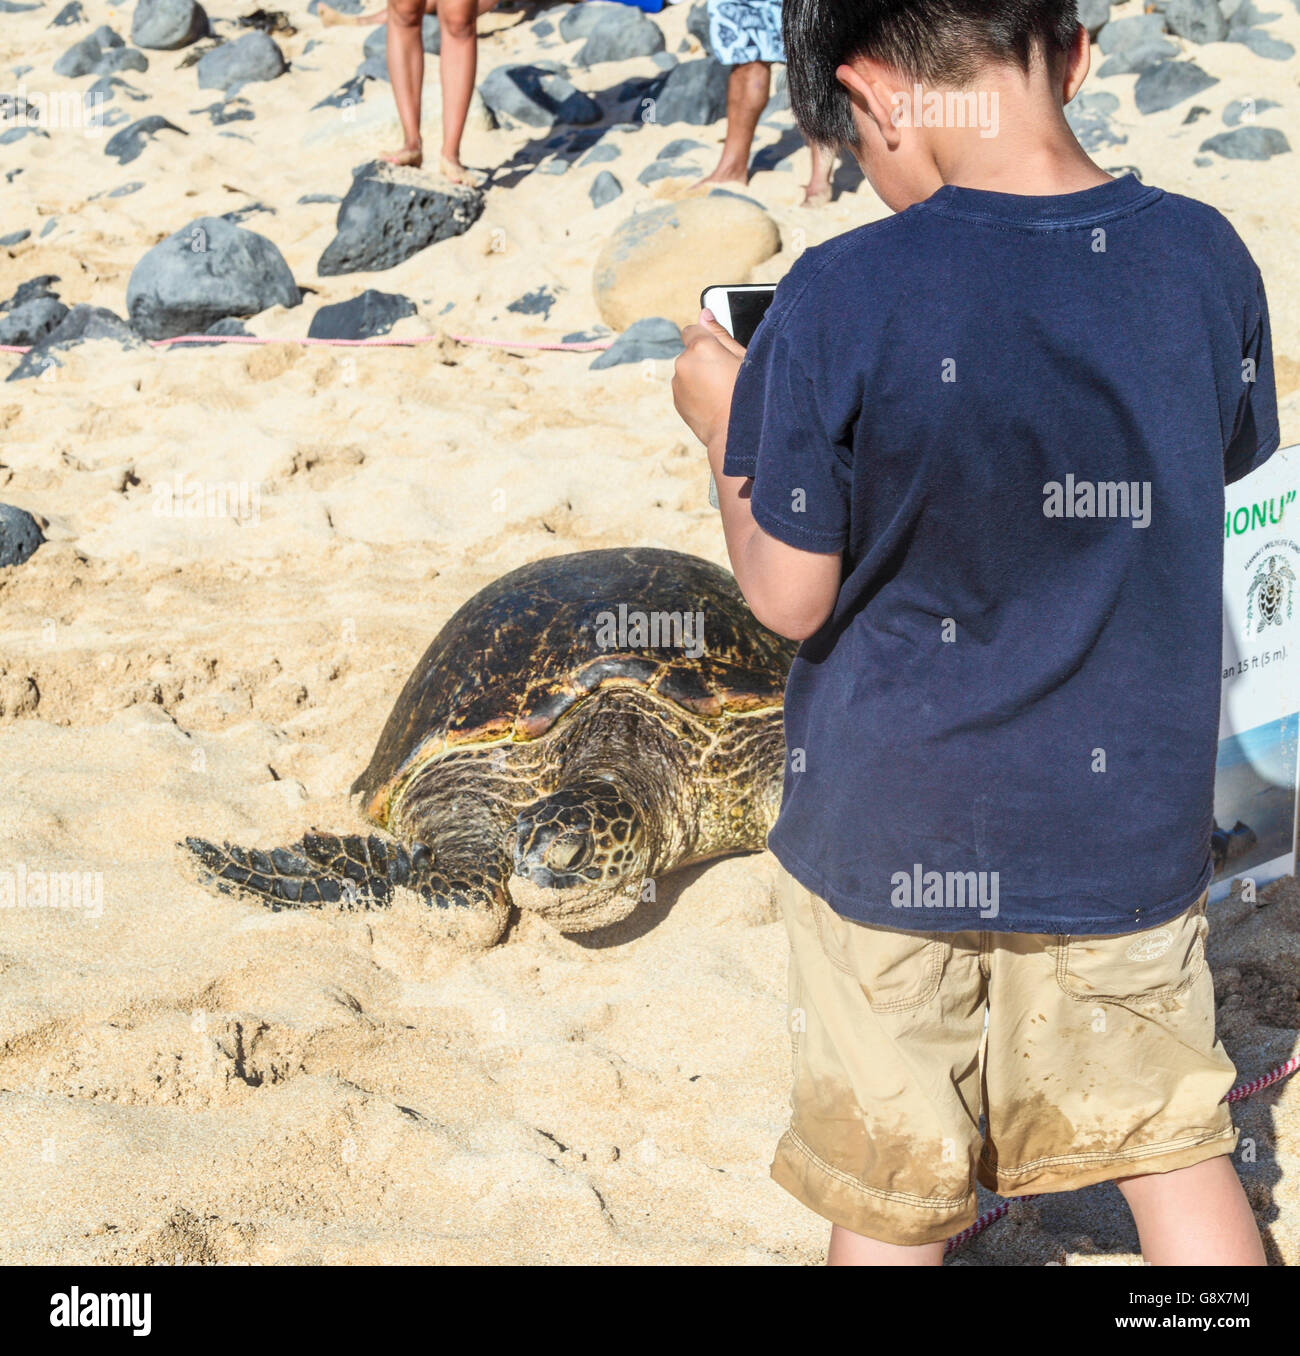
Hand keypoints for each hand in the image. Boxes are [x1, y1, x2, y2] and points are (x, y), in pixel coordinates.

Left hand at [672, 309, 745, 450]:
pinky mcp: (676, 400)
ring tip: (720, 392)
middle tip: (725, 375)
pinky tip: (712, 403)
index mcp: (701, 346)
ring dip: (698, 376)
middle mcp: (684, 362)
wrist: (734, 435)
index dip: (706, 338)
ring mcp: (677, 382)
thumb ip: (721, 333)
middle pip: (691, 351)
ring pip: (687, 371)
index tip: (718, 349)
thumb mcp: (743, 359)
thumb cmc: (746, 395)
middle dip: (703, 359)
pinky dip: (695, 392)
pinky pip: (685, 388)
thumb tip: (705, 313)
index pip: (694, 328)